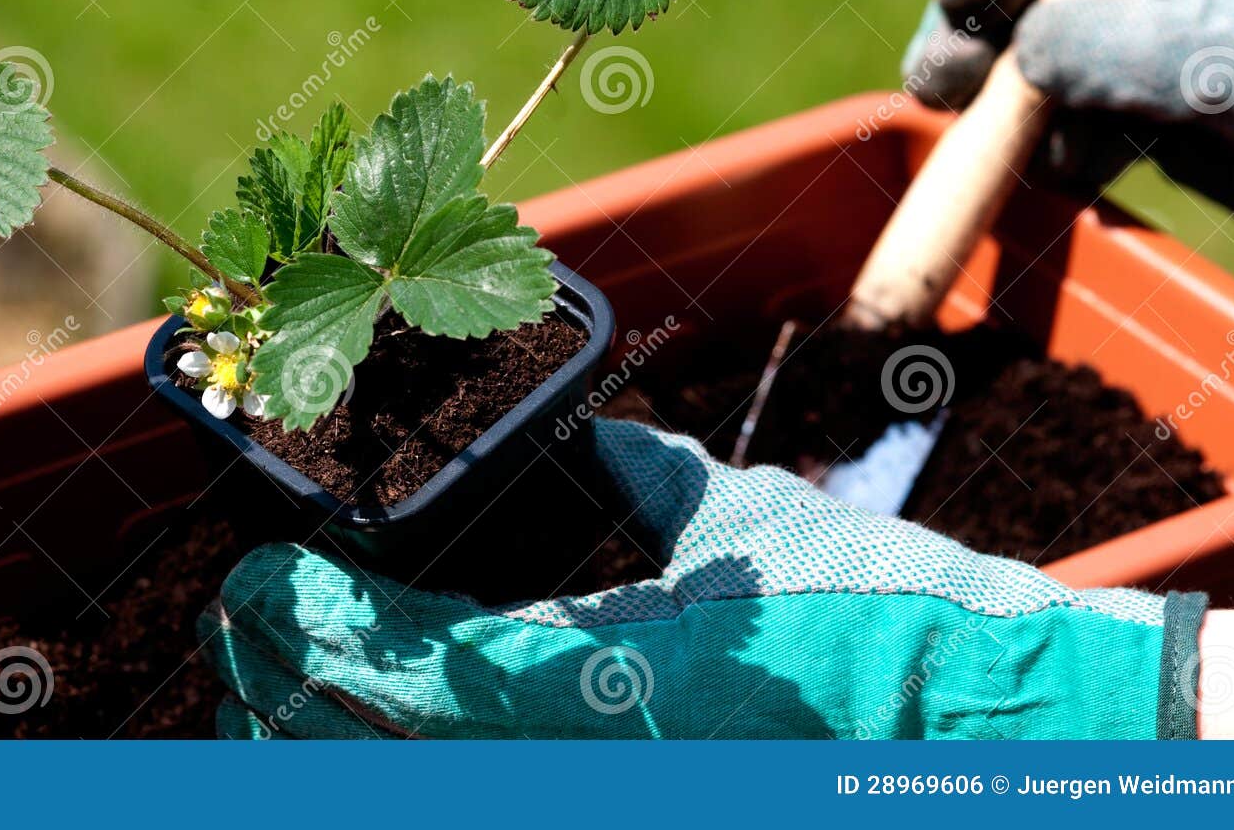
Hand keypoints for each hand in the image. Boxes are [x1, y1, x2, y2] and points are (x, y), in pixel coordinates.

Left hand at [198, 418, 1203, 738]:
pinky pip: (479, 782)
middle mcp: (572, 765)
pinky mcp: (619, 794)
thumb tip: (596, 440)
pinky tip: (379, 725)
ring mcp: (592, 793)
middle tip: (237, 628)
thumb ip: (649, 479)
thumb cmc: (885, 622)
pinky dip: (405, 755)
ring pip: (403, 790)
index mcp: (592, 685)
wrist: (997, 733)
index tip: (251, 581)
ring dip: (321, 735)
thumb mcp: (745, 528)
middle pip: (370, 752)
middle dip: (281, 690)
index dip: (305, 624)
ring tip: (272, 683)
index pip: (402, 663)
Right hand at [904, 0, 1233, 219]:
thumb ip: (1120, 44)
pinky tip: (1068, 176)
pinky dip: (1048, 150)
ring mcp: (1157, 51)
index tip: (974, 9)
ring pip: (1036, 58)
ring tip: (1017, 150)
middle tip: (945, 90)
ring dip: (1008, 104)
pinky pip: (1067, 122)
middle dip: (980, 29)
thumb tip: (1014, 54)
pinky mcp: (1158, 123)